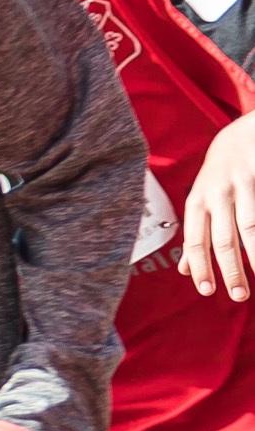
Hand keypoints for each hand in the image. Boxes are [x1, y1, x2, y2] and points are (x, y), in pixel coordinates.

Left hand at [184, 114, 254, 301]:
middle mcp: (216, 194)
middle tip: (238, 295)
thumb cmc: (218, 176)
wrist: (241, 134)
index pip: (195, 241)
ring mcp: (241, 184)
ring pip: (249, 227)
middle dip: (231, 270)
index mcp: (196, 202)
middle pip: (223, 239)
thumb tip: (183, 270)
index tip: (207, 291)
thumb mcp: (200, 201)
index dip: (200, 267)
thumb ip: (195, 234)